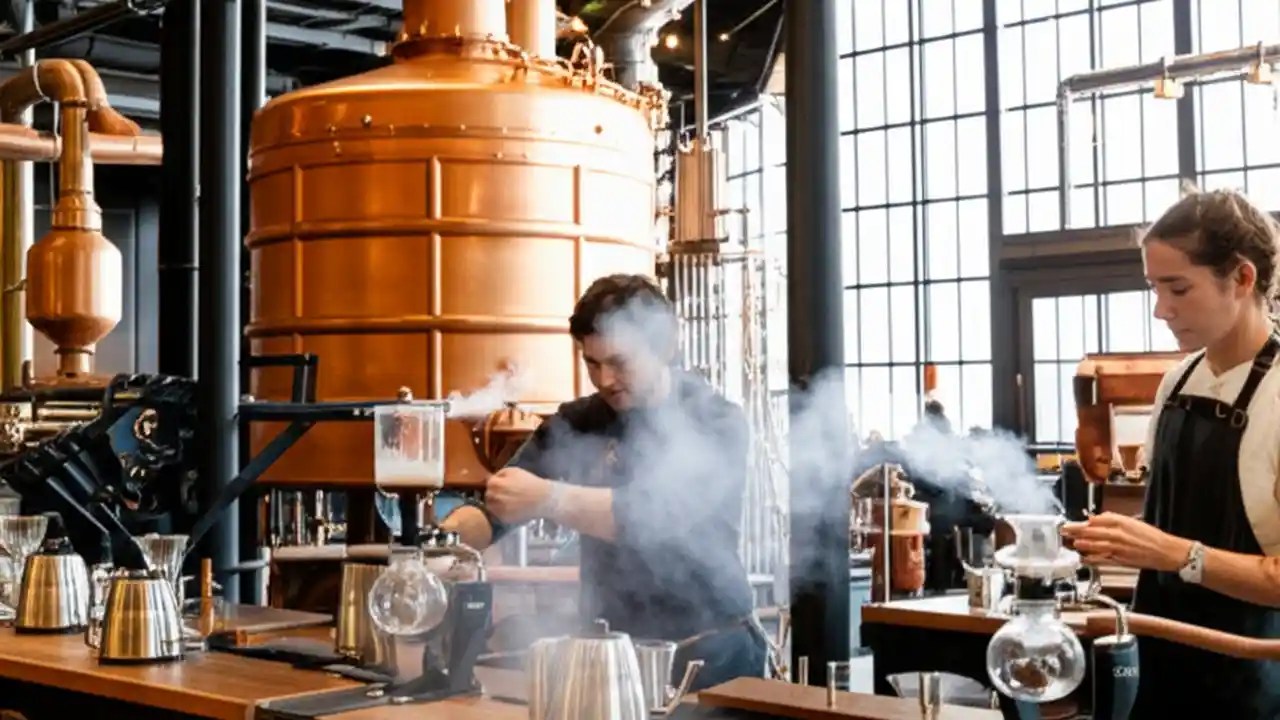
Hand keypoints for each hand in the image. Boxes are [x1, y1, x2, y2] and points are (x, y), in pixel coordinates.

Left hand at [484, 467, 552, 523]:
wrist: (542, 499)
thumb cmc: (529, 482)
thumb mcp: (514, 470)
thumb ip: (499, 473)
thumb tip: (490, 477)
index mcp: (494, 484)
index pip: (488, 483)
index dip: (496, 483)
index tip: (502, 485)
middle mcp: (493, 497)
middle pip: (488, 495)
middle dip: (494, 494)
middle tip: (505, 494)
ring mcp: (497, 509)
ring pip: (490, 506)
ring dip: (496, 504)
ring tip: (507, 502)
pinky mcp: (503, 519)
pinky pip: (497, 515)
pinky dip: (501, 512)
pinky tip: (511, 509)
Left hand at [1061, 512, 1191, 571]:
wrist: (1165, 550)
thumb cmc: (1150, 536)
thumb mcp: (1131, 522)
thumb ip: (1113, 520)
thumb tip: (1095, 519)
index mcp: (1120, 522)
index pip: (1096, 520)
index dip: (1082, 522)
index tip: (1072, 522)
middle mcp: (1117, 533)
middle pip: (1092, 531)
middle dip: (1076, 531)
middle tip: (1065, 530)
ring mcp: (1118, 547)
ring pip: (1095, 545)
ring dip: (1082, 544)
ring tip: (1072, 543)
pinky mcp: (1120, 560)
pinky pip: (1103, 559)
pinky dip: (1092, 559)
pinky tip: (1084, 558)